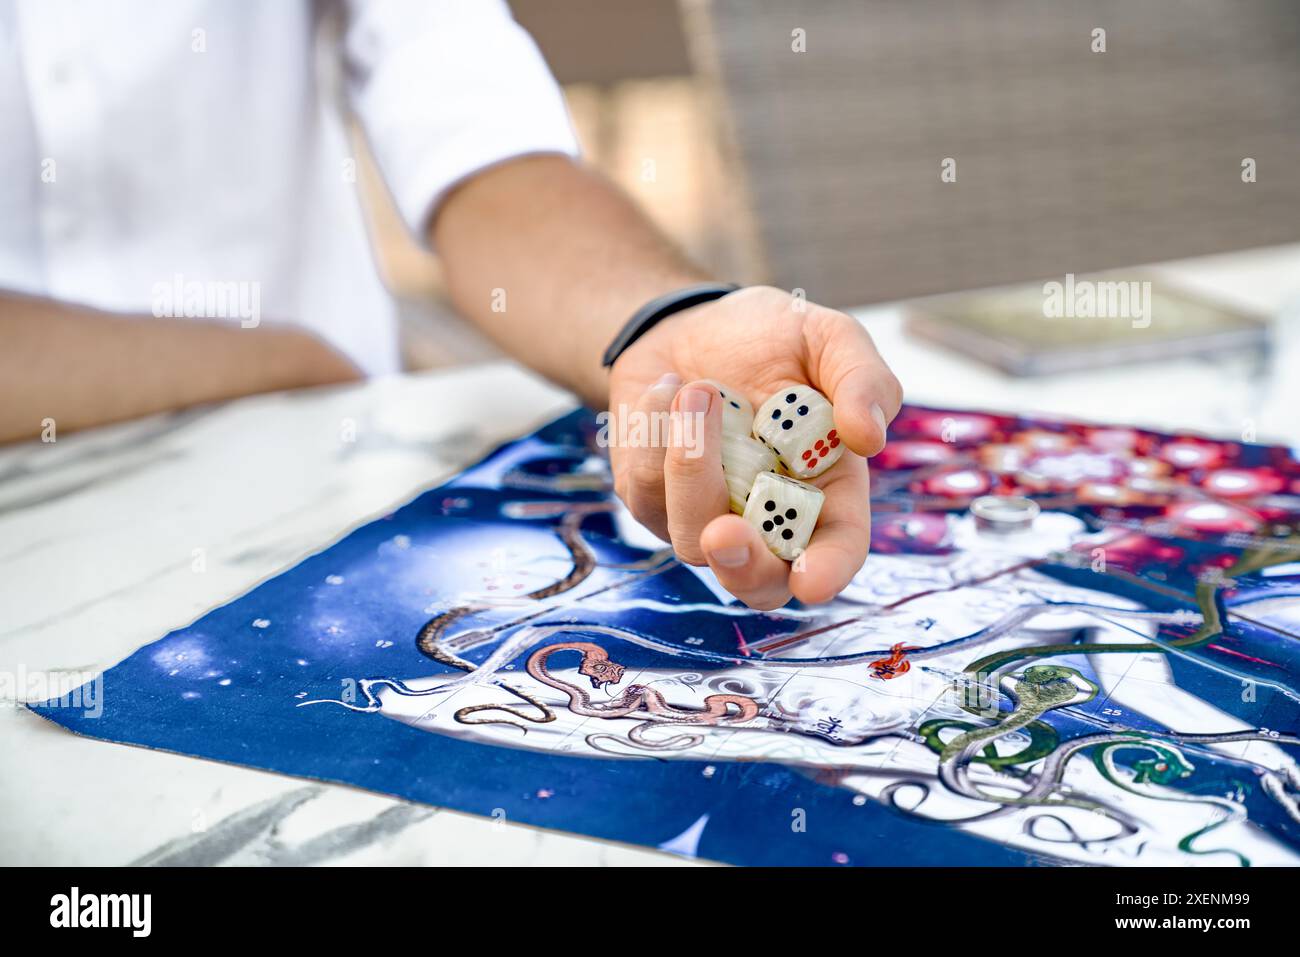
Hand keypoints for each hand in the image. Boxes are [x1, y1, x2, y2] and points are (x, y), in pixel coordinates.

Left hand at [606, 286, 902, 608]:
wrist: (689, 323)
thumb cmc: (771, 338)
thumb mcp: (826, 338)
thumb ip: (862, 378)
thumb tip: (871, 436)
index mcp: (827, 490)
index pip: (835, 550)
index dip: (827, 572)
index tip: (811, 581)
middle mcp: (768, 518)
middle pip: (757, 582)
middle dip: (742, 566)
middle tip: (724, 533)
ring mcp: (705, 517)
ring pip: (690, 534)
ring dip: (691, 460)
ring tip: (698, 387)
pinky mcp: (652, 501)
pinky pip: (645, 488)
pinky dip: (655, 430)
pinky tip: (668, 388)